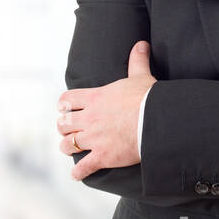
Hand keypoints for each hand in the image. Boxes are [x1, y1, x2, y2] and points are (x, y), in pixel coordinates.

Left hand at [56, 41, 156, 180]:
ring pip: (67, 144)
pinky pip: (83, 168)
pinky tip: (77, 174)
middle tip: (67, 129)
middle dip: (64, 127)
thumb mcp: (141, 76)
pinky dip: (78, 173)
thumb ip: (137, 60)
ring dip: (67, 147)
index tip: (63, 108)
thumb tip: (142, 44)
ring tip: (69, 148)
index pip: (67, 99)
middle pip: (63, 123)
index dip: (63, 104)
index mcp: (95, 98)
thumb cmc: (148, 99)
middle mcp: (88, 118)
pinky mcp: (102, 156)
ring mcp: (93, 138)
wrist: (156, 122)